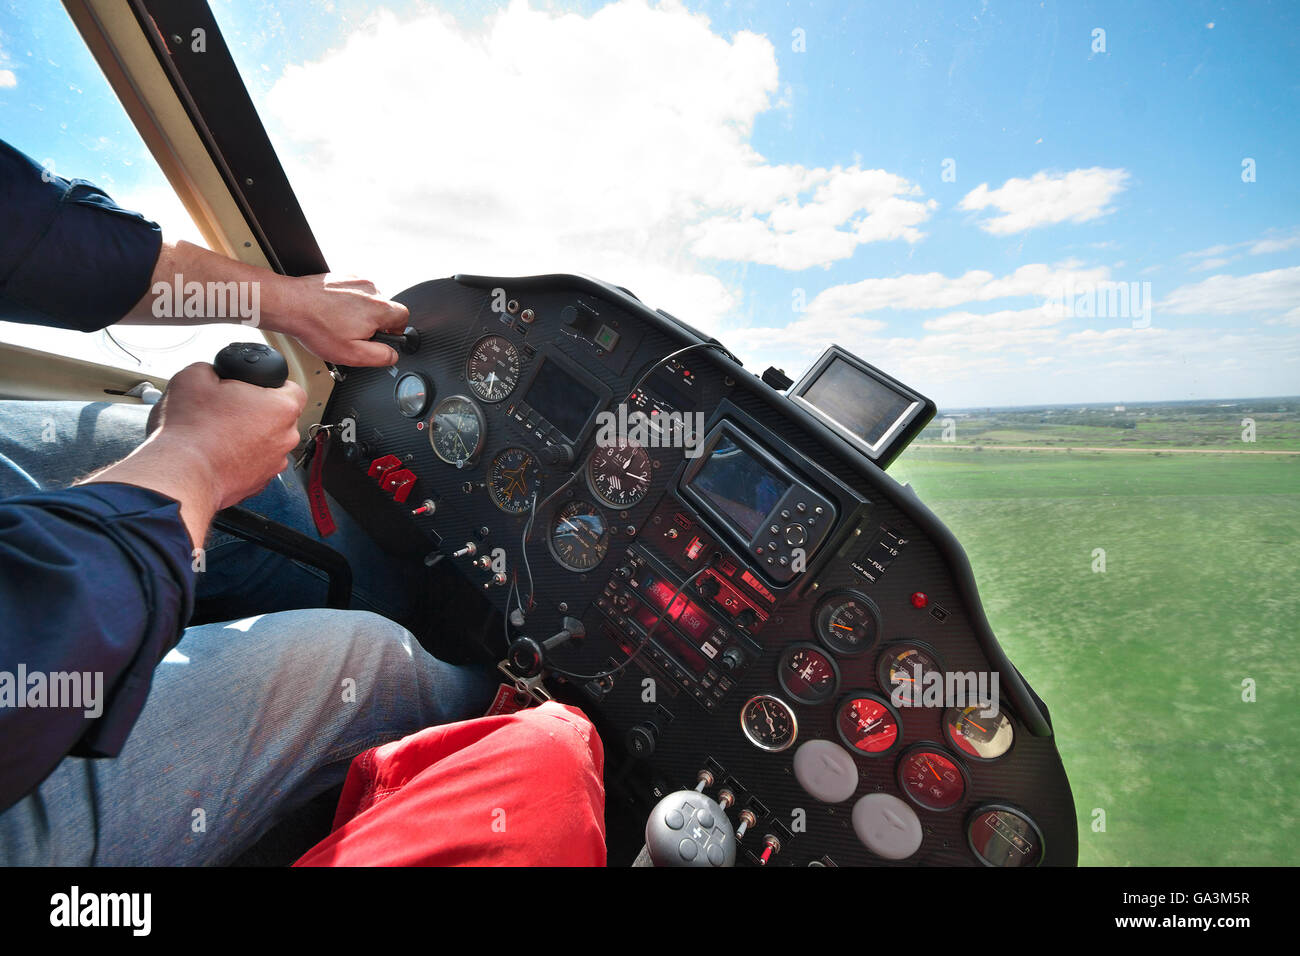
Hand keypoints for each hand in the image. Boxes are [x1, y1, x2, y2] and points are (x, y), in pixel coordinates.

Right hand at [147, 363, 306, 509]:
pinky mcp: (259, 484)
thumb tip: (213, 373)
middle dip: (258, 411)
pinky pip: (255, 464)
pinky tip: (218, 453)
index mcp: (281, 407)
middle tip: (230, 409)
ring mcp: (274, 464)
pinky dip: (241, 458)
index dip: (273, 384)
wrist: (180, 475)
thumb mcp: (195, 375)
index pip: (293, 389)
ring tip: (219, 433)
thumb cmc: (191, 429)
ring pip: (268, 442)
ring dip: (250, 436)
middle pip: (280, 417)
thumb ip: (213, 368)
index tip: (254, 387)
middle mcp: (286, 437)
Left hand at [268, 274, 409, 366]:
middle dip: (374, 323)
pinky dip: (346, 302)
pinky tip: (331, 313)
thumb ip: (381, 356)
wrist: (290, 304)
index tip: (382, 337)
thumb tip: (392, 355)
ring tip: (338, 323)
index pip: (404, 317)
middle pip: (385, 309)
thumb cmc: (317, 327)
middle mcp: (371, 290)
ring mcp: (355, 279)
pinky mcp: (342, 276)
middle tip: (353, 334)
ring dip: (359, 312)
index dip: (395, 331)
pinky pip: (353, 292)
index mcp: (379, 308)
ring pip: (368, 300)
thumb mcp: (353, 354)